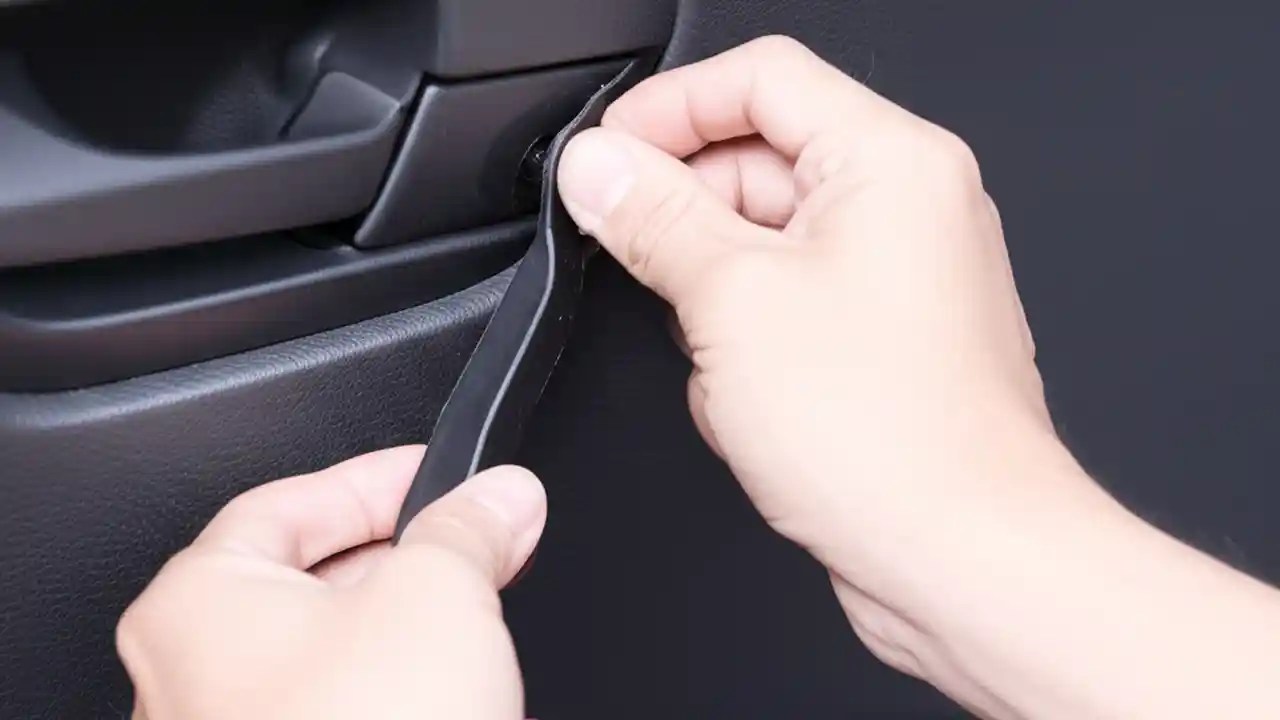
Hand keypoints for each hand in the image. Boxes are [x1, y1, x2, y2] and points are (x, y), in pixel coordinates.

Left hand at [116, 446, 545, 719]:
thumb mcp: (437, 595)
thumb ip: (468, 527)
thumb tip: (501, 497)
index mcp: (199, 604)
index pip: (292, 500)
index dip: (381, 478)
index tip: (446, 475)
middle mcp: (196, 675)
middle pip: (313, 578)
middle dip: (409, 556)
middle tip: (480, 541)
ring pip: (334, 653)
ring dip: (410, 627)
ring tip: (478, 619)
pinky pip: (345, 710)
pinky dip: (401, 689)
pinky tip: (456, 695)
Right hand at [557, 36, 1115, 713]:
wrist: (964, 557)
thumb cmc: (892, 439)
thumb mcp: (733, 304)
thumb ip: (654, 218)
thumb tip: (599, 166)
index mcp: (892, 161)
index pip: (761, 77)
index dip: (668, 108)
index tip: (607, 157)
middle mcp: (911, 207)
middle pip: (761, 156)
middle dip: (687, 211)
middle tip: (630, 250)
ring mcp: (900, 277)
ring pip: (768, 242)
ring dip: (715, 292)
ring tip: (716, 357)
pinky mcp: (884, 341)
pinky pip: (790, 304)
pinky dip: (749, 340)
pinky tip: (746, 397)